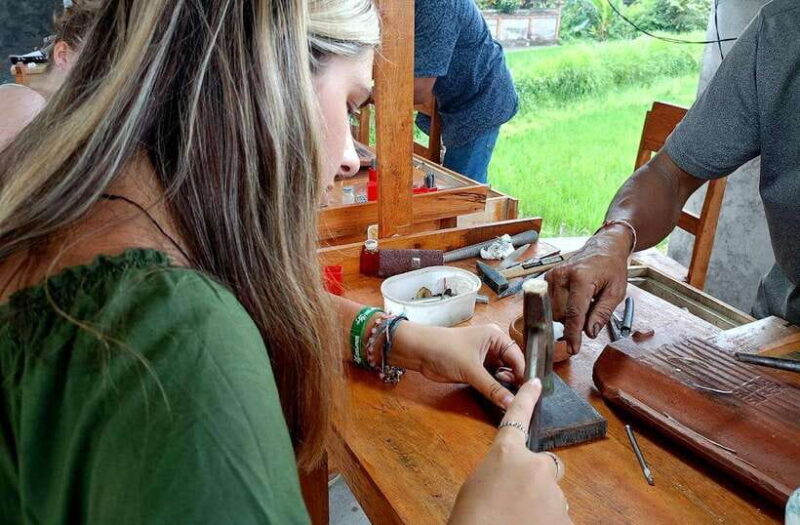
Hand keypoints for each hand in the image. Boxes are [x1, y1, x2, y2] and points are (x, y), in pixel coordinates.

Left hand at [392, 323, 524, 409]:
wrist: (419, 352)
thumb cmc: (444, 350)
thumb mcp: (471, 370)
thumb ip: (492, 388)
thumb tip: (511, 404)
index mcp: (496, 337)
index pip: (518, 357)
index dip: (523, 374)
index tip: (528, 393)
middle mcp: (493, 346)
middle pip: (512, 366)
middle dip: (514, 381)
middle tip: (518, 399)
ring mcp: (485, 358)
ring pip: (502, 375)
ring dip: (504, 387)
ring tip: (508, 400)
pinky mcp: (476, 369)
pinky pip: (491, 380)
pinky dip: (494, 389)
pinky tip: (498, 399)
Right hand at [449, 379, 570, 524]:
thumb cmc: (471, 517)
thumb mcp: (477, 483)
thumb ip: (499, 470)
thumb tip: (511, 477)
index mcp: (506, 453)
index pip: (517, 417)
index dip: (527, 399)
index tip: (537, 384)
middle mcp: (534, 466)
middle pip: (547, 464)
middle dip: (539, 476)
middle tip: (520, 497)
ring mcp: (553, 492)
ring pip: (553, 494)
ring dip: (541, 505)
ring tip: (518, 519)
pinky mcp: (565, 517)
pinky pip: (559, 517)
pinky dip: (547, 522)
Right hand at [546, 226, 630, 354]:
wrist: (602, 247)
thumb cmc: (611, 268)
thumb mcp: (616, 292)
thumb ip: (602, 313)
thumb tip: (589, 332)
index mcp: (581, 278)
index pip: (574, 313)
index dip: (573, 334)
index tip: (573, 349)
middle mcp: (562, 276)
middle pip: (561, 315)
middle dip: (574, 321)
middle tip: (591, 310)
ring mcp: (551, 276)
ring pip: (553, 311)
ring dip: (567, 314)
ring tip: (583, 301)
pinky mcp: (546, 278)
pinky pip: (550, 303)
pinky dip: (561, 307)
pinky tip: (572, 298)